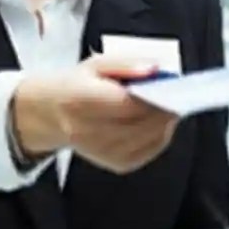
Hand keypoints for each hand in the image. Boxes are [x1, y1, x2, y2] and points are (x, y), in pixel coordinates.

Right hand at [13, 56, 179, 174]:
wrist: (52, 114)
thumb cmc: (78, 85)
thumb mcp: (97, 64)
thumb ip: (126, 64)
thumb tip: (155, 69)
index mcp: (79, 101)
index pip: (125, 104)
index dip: (152, 96)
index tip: (171, 85)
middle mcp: (87, 131)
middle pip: (139, 124)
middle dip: (163, 110)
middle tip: (176, 95)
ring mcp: (100, 151)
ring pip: (147, 140)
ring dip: (163, 123)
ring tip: (167, 106)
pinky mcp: (114, 164)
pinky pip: (148, 152)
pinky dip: (159, 136)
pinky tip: (158, 122)